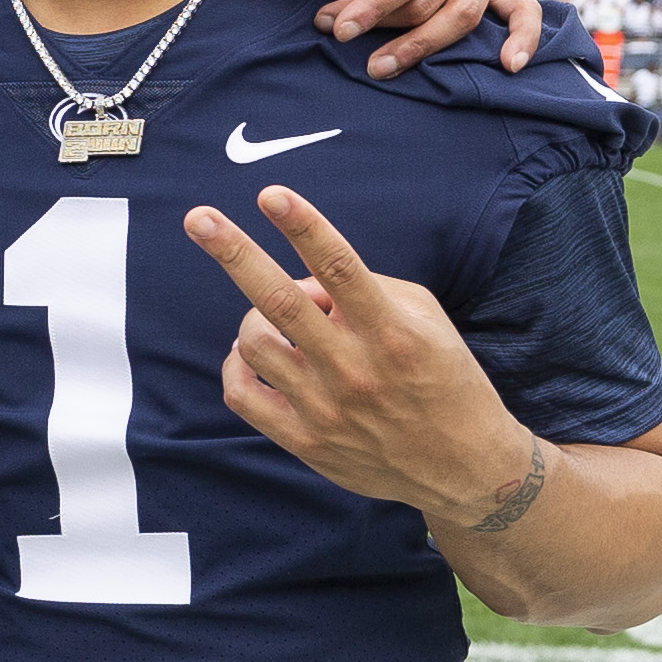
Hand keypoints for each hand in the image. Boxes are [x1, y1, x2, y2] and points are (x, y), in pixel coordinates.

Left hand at [183, 186, 541, 532]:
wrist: (463, 467)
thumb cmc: (442, 377)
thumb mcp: (426, 320)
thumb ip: (366, 288)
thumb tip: (304, 279)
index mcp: (391, 331)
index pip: (341, 268)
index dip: (304, 227)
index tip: (271, 194)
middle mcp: (354, 368)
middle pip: (280, 301)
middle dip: (235, 253)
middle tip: (198, 219)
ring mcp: (325, 407)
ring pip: (255, 342)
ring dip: (253, 315)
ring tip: (273, 316)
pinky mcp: (305, 441)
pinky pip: (242, 392)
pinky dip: (237, 364)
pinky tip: (251, 354)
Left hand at [294, 0, 544, 77]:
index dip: (371, 7)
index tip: (336, 28)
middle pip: (430, 2)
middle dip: (382, 26)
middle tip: (338, 37)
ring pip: (462, 17)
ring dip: (422, 48)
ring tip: (380, 68)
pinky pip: (523, 11)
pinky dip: (523, 38)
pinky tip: (509, 66)